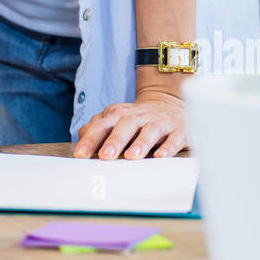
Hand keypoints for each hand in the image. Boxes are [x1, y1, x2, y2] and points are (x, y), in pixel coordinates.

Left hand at [73, 88, 187, 159]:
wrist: (170, 103)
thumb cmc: (137, 119)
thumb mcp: (116, 119)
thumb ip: (98, 128)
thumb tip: (82, 136)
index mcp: (119, 115)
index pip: (102, 126)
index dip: (90, 140)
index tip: (80, 155)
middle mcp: (138, 117)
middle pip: (125, 126)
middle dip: (115, 141)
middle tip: (105, 157)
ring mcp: (159, 123)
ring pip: (149, 131)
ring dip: (141, 143)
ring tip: (132, 156)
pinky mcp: (178, 130)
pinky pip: (174, 138)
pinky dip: (168, 147)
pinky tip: (161, 156)